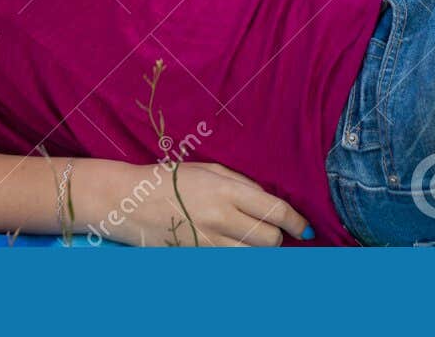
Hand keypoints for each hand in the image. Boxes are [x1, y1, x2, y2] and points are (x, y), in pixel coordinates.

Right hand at [86, 160, 311, 246]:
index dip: (296, 222)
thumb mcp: (210, 169)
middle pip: (269, 240)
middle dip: (278, 237)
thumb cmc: (171, 179)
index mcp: (227, 190)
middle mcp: (220, 217)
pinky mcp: (196, 257)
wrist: (130, 201)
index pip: (275, 211)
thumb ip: (242, 183)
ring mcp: (207, 241)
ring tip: (255, 242)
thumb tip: (269, 201)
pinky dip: (239, 260)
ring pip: (252, 257)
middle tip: (274, 232)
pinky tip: (237, 251)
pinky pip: (230, 265)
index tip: (305, 229)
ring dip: (259, 251)